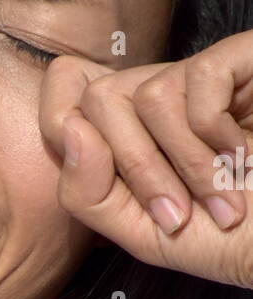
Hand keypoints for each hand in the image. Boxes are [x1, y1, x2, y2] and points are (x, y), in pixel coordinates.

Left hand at [38, 31, 252, 288]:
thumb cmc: (228, 238)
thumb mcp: (142, 232)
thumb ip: (88, 194)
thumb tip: (74, 130)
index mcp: (131, 129)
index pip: (65, 89)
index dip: (64, 126)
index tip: (114, 189)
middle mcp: (162, 95)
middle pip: (98, 96)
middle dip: (137, 170)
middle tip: (181, 215)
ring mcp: (203, 76)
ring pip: (147, 97)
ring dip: (187, 165)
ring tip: (224, 200)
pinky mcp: (242, 60)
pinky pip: (200, 80)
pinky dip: (217, 137)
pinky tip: (245, 158)